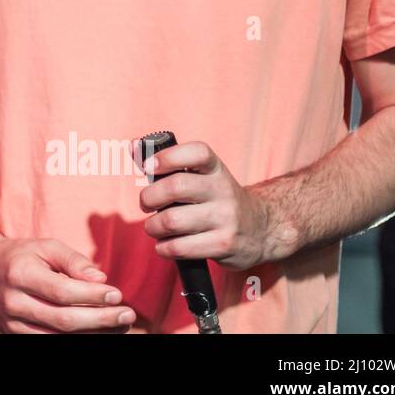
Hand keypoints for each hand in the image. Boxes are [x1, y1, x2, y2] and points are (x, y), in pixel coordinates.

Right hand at [0, 233, 136, 332]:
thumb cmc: (19, 255)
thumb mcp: (44, 246)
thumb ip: (73, 260)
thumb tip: (100, 280)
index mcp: (20, 275)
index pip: (62, 292)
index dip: (92, 296)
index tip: (117, 294)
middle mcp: (14, 303)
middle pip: (64, 320)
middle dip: (101, 320)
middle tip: (127, 315)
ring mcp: (13, 324)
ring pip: (59, 337)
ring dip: (94, 334)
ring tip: (118, 326)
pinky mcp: (14, 336)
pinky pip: (50, 343)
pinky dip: (77, 339)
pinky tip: (97, 333)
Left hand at [138, 139, 275, 269]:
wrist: (262, 228)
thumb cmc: (215, 199)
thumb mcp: (201, 176)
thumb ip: (167, 163)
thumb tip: (133, 146)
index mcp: (215, 169)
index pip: (197, 153)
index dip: (168, 157)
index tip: (148, 167)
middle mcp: (223, 190)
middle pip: (176, 187)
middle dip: (149, 197)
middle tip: (146, 204)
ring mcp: (226, 219)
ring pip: (172, 221)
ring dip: (153, 226)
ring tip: (154, 227)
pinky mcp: (224, 245)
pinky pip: (180, 247)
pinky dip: (163, 247)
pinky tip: (165, 244)